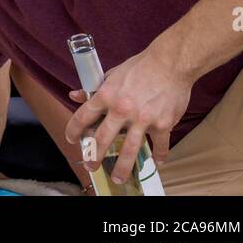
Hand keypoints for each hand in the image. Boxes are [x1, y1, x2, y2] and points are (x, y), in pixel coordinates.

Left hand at [63, 46, 191, 184]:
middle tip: (91, 166)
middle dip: (95, 156)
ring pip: (129, 150)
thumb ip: (94, 88)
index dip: (74, 131)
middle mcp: (122, 110)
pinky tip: (156, 162)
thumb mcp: (112, 74)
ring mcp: (143, 119)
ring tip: (118, 178)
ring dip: (122, 167)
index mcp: (106, 95)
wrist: (170, 63)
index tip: (71, 140)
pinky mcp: (163, 124)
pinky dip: (158, 155)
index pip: (83, 117)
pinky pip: (159, 145)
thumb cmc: (140, 66)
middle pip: (103, 139)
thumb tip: (74, 95)